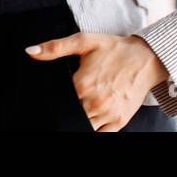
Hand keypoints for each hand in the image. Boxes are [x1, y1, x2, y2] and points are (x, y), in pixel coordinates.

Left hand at [24, 32, 170, 130]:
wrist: (146, 58)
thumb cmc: (113, 49)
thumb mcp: (83, 41)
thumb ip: (55, 47)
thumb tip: (30, 51)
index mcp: (82, 84)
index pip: (59, 100)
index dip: (53, 99)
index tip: (53, 97)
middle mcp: (95, 103)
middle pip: (70, 115)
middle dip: (65, 110)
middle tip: (66, 103)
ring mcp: (108, 114)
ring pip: (84, 126)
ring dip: (78, 119)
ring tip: (78, 108)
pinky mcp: (120, 121)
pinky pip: (101, 135)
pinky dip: (93, 130)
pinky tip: (89, 119)